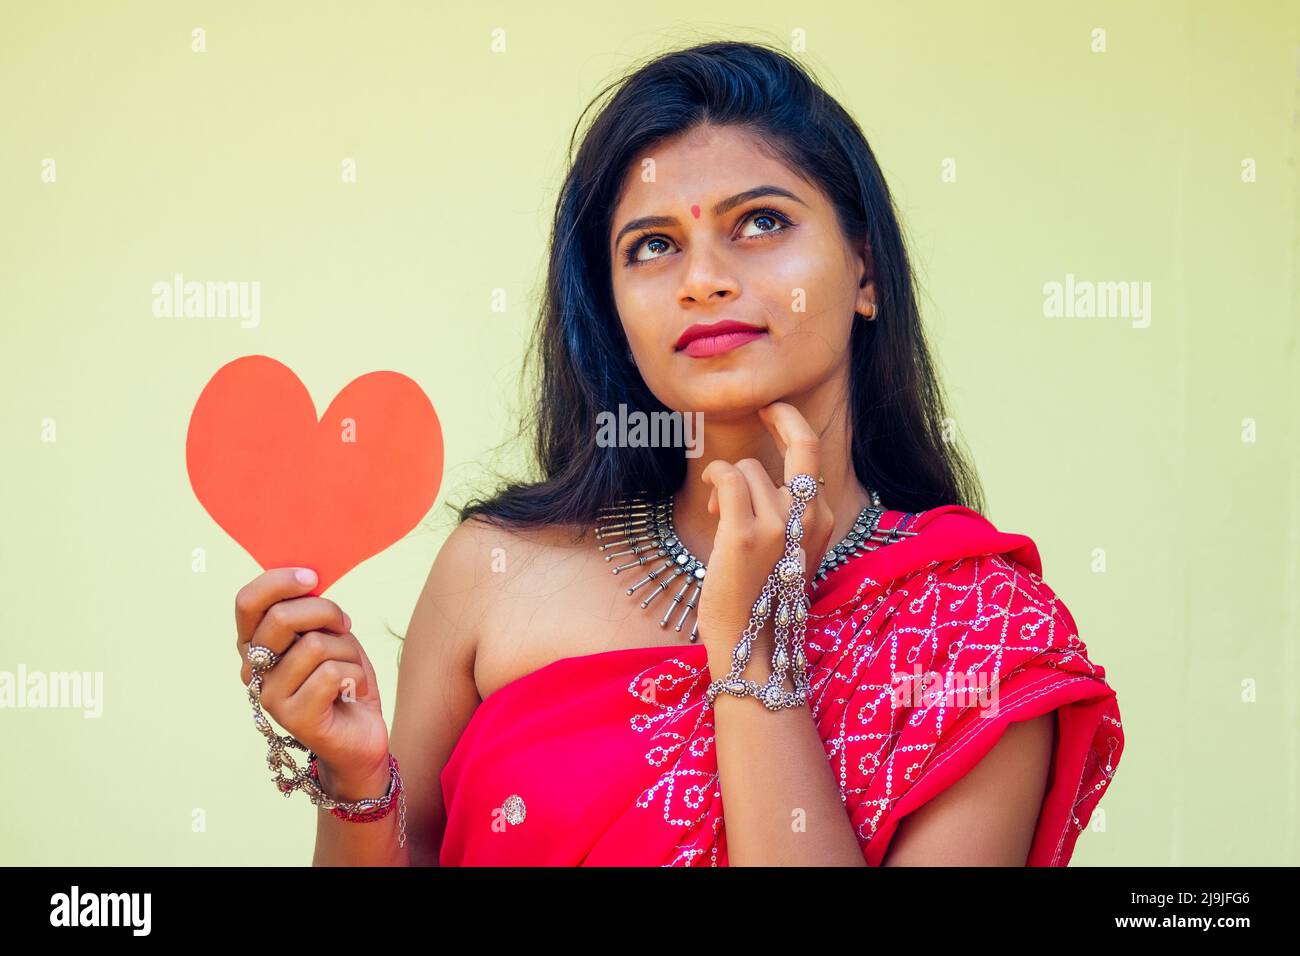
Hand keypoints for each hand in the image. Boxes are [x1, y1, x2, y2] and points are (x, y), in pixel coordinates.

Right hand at [234, 568, 390, 784]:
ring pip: (314, 645)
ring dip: (348, 651)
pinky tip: (353, 692)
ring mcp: (270, 697)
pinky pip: (331, 674)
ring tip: (350, 670)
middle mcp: (255, 671)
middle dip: (325, 611)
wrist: (361, 735)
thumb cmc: (344, 679)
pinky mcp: (294, 718)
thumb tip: (308, 579)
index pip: (247, 602)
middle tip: (345, 625)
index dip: (279, 581)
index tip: (312, 577)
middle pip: (280, 618)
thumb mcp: (328, 636)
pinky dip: (355, 676)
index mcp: (256, 645)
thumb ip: (311, 614)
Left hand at [696, 402, 835, 676]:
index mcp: (822, 522)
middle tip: (762, 410)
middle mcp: (809, 518)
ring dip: (727, 485)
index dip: (793, 424)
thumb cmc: (761, 599)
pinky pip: (727, 477)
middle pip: (799, 446)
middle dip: (781, 416)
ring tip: (722, 518)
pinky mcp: (746, 533)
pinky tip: (714, 509)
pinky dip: (715, 481)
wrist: (752, 646)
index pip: (814, 455)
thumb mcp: (787, 551)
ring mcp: (780, 525)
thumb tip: (754, 476)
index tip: (773, 411)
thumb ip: (784, 515)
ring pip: (749, 469)